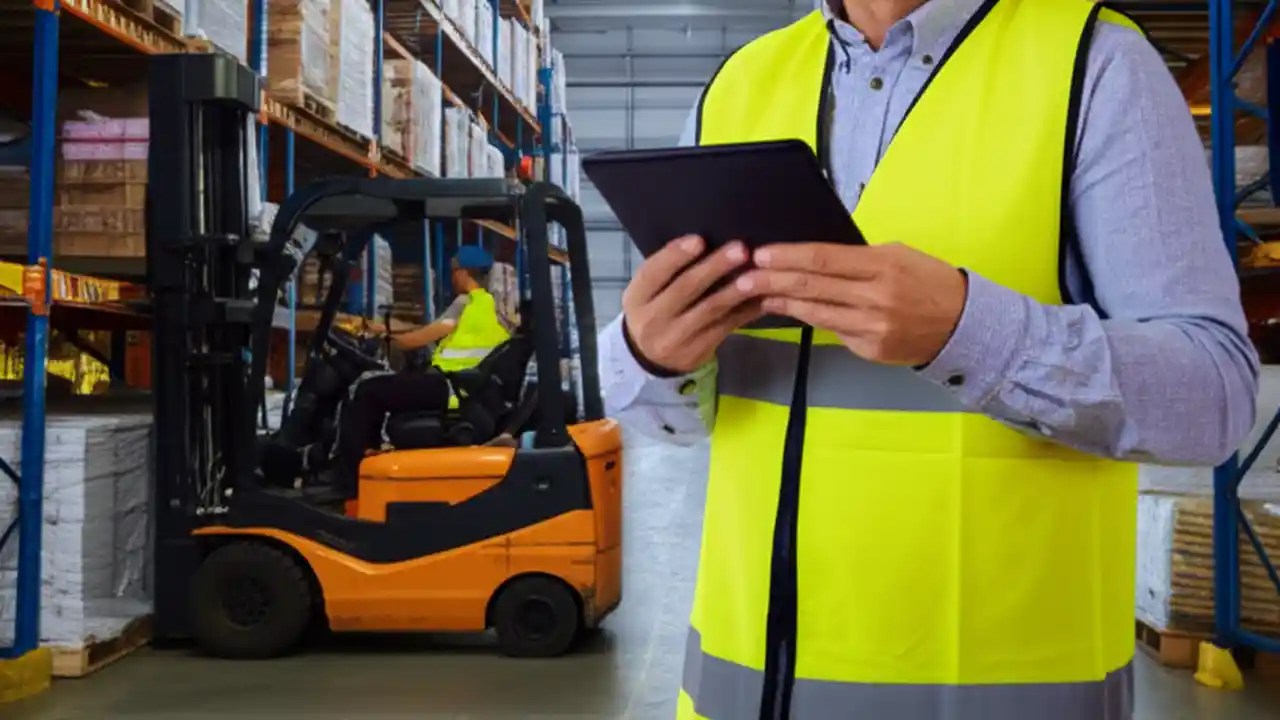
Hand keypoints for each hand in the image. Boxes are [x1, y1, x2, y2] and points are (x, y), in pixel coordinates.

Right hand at [622, 235, 763, 373]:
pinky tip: (761, 297)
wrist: (649, 359)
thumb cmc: (653, 311)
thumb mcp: (647, 293)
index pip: (652, 273)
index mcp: (636, 297)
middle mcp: (652, 318)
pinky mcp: (698, 351)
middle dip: (714, 267)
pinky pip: (725, 326)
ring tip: (755, 274)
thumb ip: (667, 271)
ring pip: (710, 309)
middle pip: (685, 288)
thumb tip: (704, 241)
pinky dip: (746, 310)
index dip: (675, 256)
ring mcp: (675, 338)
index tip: (699, 240)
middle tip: (740, 249)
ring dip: (735, 289)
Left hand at [738, 242, 966, 365]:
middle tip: (742, 277)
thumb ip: (856, 259)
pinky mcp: (870, 349)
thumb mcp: (896, 255)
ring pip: (815, 313)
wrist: (962, 324)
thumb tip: (812, 259)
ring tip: (754, 294)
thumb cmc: (927, 281)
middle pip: (812, 287)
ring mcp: (872, 327)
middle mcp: (875, 297)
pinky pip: (832, 330)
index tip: (761, 255)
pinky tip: (787, 311)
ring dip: (781, 303)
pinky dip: (807, 319)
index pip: (823, 259)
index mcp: (882, 266)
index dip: (788, 257)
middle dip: (772, 281)